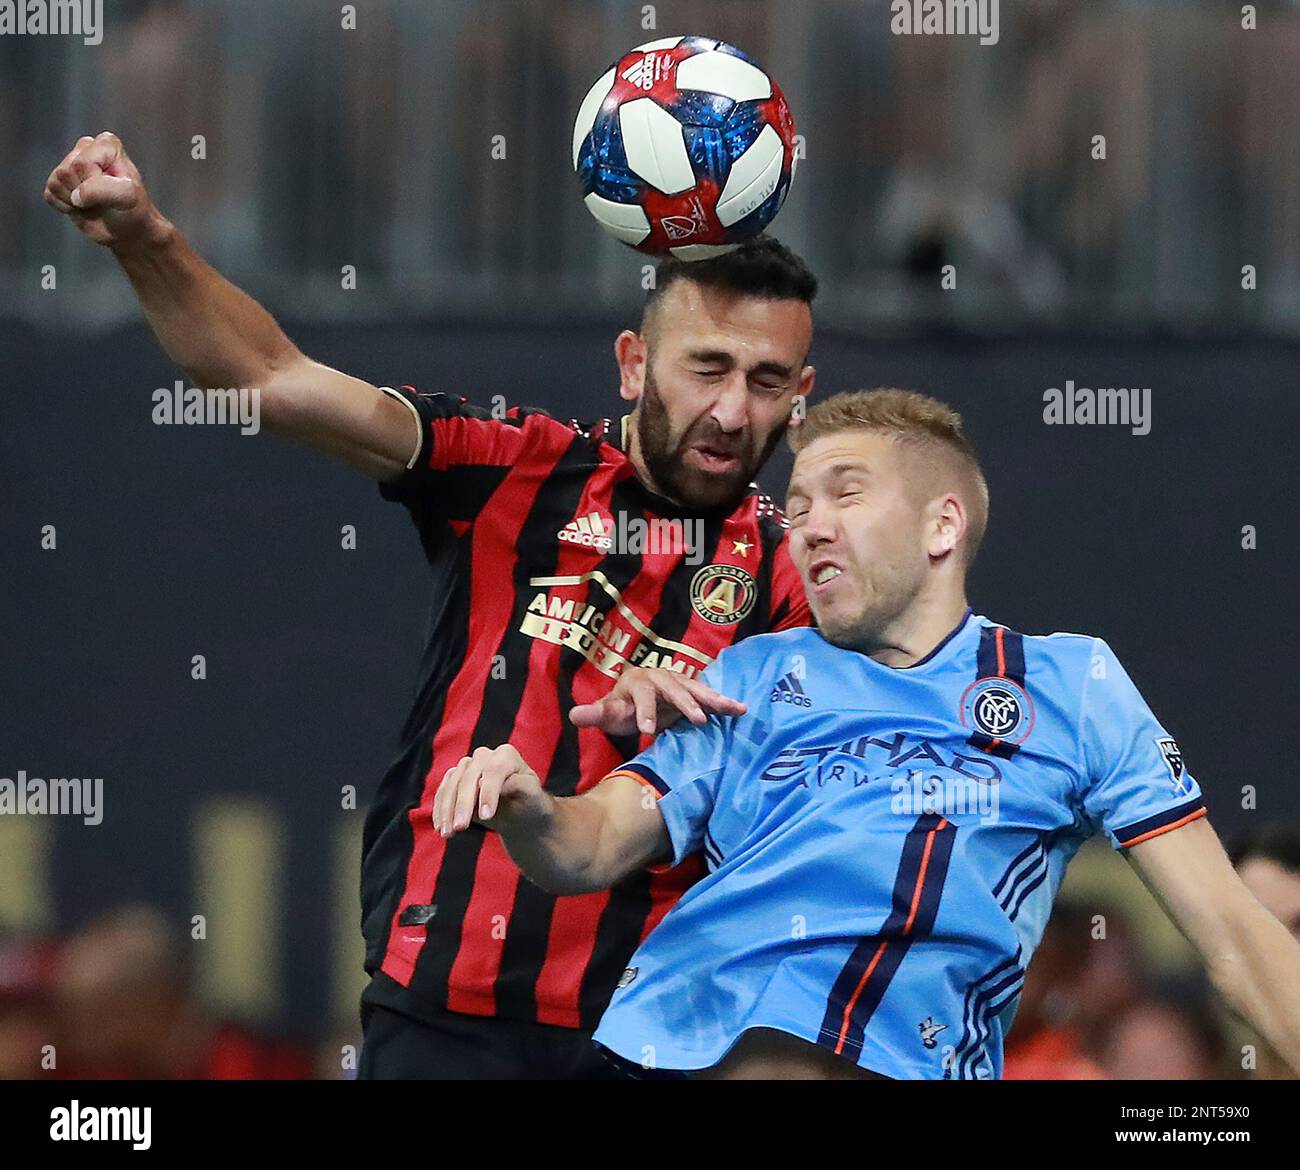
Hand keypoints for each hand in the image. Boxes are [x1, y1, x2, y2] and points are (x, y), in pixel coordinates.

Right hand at [44, 132, 167, 248]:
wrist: (127, 230)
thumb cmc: (132, 210)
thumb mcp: (129, 197)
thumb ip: (104, 189)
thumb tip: (76, 195)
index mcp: (106, 144)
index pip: (83, 163)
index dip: (95, 183)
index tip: (113, 191)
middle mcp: (86, 148)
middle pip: (66, 171)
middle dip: (85, 193)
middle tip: (103, 199)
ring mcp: (69, 163)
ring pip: (56, 182)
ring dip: (75, 201)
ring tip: (94, 202)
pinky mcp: (57, 182)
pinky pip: (50, 194)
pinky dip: (66, 207)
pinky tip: (82, 206)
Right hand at [433, 745, 547, 837]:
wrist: (519, 815)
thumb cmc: (529, 803)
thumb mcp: (532, 796)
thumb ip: (517, 785)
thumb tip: (489, 783)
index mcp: (507, 755)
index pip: (494, 770)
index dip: (488, 792)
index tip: (486, 817)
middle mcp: (485, 756)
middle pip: (469, 776)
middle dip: (464, 804)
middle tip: (460, 828)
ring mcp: (468, 766)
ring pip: (452, 784)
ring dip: (447, 809)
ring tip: (447, 834)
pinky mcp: (454, 780)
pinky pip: (442, 792)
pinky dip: (440, 810)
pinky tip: (440, 828)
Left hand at [569, 666, 746, 736]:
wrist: (638, 700)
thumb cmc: (622, 708)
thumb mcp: (608, 712)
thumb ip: (594, 714)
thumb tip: (574, 715)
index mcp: (638, 681)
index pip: (641, 694)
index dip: (644, 711)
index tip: (647, 731)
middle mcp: (661, 676)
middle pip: (674, 687)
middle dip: (685, 703)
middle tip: (696, 720)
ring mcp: (680, 682)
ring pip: (697, 688)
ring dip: (714, 699)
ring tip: (734, 708)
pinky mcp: (693, 691)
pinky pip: (710, 696)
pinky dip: (725, 702)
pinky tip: (741, 709)